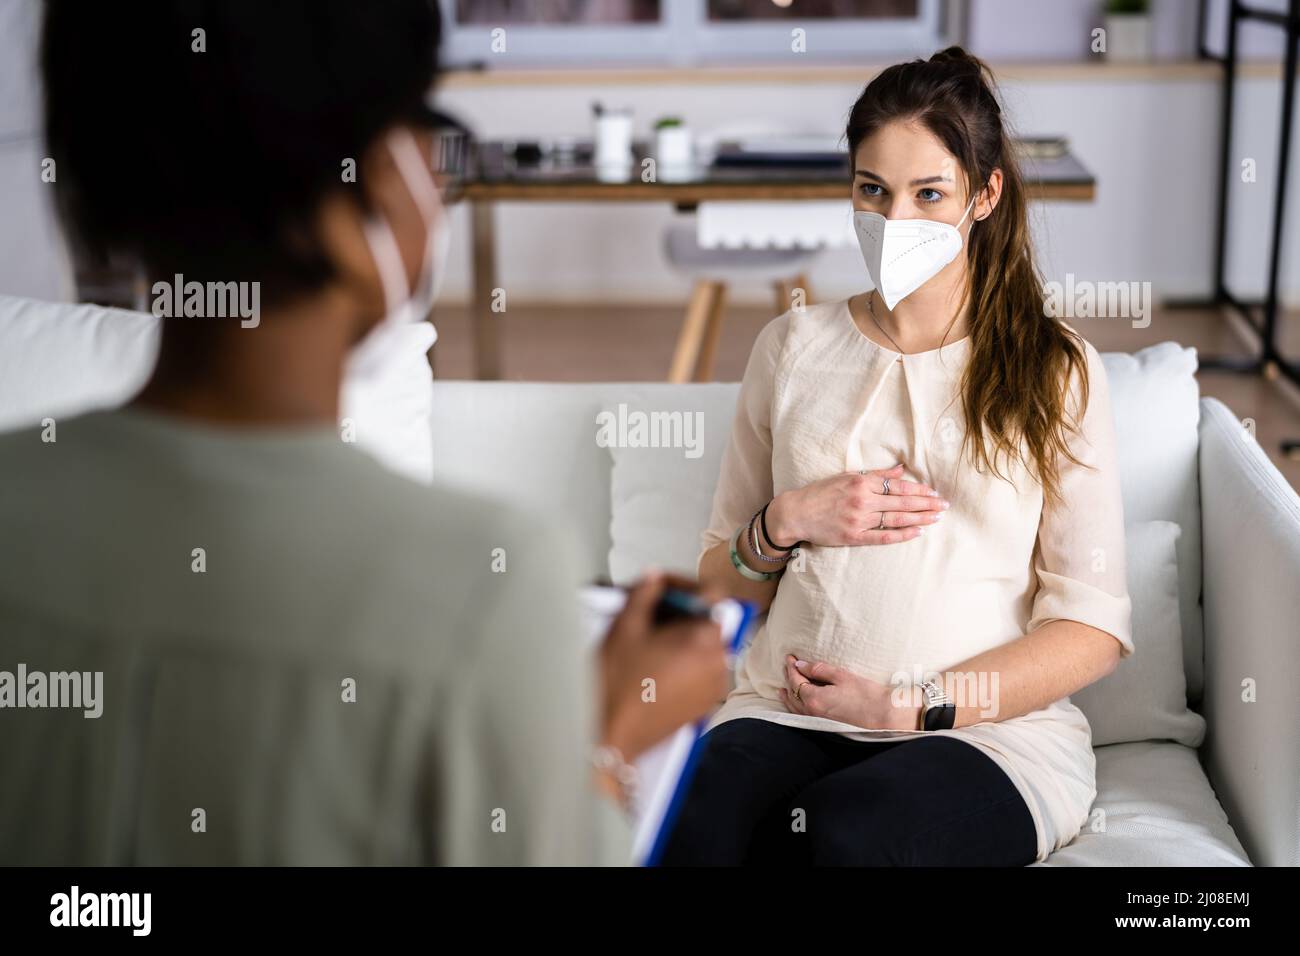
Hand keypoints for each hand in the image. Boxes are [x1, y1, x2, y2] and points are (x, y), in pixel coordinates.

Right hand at [597, 570, 730, 761]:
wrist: (613, 735)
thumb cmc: (618, 687)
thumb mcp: (625, 628)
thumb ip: (643, 593)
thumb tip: (654, 579)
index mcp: (704, 638)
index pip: (711, 592)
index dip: (684, 583)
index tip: (661, 587)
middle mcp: (717, 661)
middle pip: (709, 618)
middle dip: (681, 610)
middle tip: (650, 610)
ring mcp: (713, 685)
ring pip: (705, 644)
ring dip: (683, 634)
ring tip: (649, 638)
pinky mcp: (704, 703)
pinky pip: (702, 668)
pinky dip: (684, 659)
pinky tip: (655, 663)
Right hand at [765, 463, 947, 547]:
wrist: (796, 513)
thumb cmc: (821, 493)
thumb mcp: (847, 476)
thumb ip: (875, 474)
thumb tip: (900, 469)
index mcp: (861, 482)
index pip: (898, 487)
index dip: (919, 490)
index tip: (934, 492)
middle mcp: (862, 500)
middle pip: (902, 503)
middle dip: (926, 504)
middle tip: (944, 505)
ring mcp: (859, 520)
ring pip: (896, 519)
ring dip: (919, 518)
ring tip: (936, 517)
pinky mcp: (853, 537)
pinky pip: (883, 536)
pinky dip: (901, 535)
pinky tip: (917, 532)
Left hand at [777, 655, 919, 730]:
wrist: (883, 715)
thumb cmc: (865, 694)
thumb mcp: (841, 676)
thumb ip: (818, 670)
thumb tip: (799, 665)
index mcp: (814, 699)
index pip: (795, 680)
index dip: (791, 667)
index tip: (789, 656)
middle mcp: (812, 712)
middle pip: (793, 694)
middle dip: (788, 678)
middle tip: (787, 665)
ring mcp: (818, 721)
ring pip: (795, 708)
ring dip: (788, 696)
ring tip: (782, 688)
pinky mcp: (825, 725)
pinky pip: (803, 715)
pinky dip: (795, 708)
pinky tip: (797, 704)